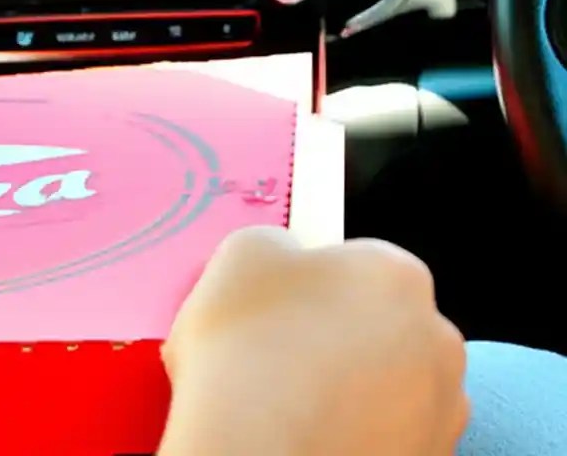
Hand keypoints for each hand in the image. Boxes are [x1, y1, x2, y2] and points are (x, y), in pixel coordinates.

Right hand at [158, 226, 467, 455]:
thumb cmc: (247, 357)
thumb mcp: (238, 257)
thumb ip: (272, 244)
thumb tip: (280, 259)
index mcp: (394, 273)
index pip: (355, 263)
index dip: (308, 285)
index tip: (274, 309)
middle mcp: (437, 337)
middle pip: (379, 323)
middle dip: (335, 337)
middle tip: (275, 357)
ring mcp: (442, 408)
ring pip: (389, 384)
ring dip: (350, 389)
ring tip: (286, 405)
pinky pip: (389, 435)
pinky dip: (356, 434)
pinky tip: (307, 436)